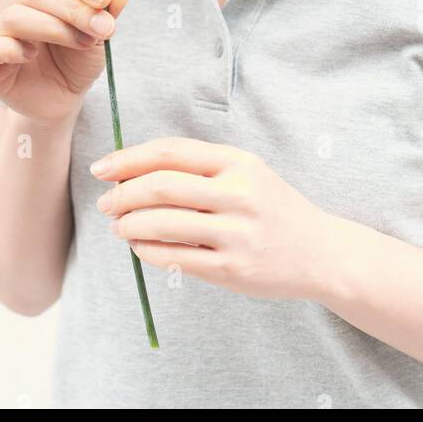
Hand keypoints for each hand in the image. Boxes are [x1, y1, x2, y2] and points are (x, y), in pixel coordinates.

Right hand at [0, 0, 129, 126]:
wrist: (59, 99)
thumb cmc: (75, 60)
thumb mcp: (99, 34)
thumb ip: (109, 9)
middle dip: (73, 8)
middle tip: (102, 29)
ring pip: (15, 15)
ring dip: (54, 29)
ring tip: (82, 44)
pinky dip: (12, 49)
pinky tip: (31, 56)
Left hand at [91, 137, 329, 299]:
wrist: (320, 252)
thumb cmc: (272, 206)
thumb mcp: (246, 171)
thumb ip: (200, 167)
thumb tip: (134, 168)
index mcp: (238, 162)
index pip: (170, 152)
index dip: (128, 158)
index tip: (102, 167)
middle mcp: (237, 193)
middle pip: (160, 186)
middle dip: (122, 194)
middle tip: (105, 203)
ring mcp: (235, 233)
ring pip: (162, 223)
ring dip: (128, 224)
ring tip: (118, 226)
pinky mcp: (231, 269)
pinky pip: (175, 257)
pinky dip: (146, 251)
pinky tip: (139, 246)